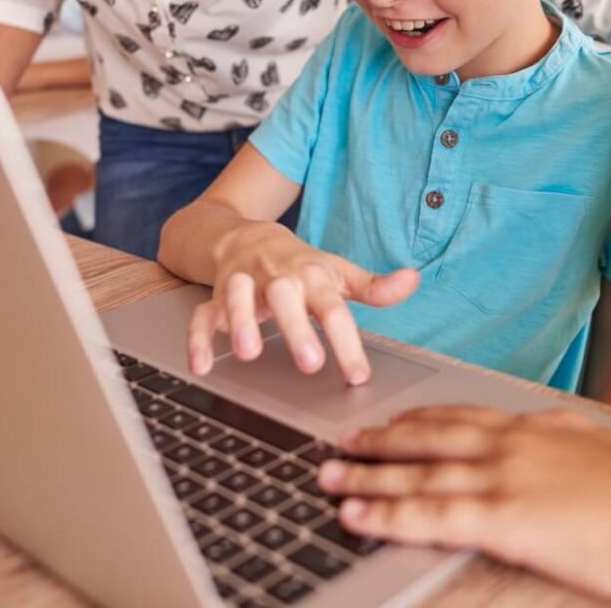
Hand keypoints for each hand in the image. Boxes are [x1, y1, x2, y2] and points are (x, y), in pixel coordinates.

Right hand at [188, 222, 419, 384]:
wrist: (248, 235)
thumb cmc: (301, 264)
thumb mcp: (338, 272)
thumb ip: (373, 287)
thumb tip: (413, 280)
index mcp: (312, 276)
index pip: (333, 308)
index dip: (347, 342)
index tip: (358, 375)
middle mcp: (277, 277)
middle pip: (286, 297)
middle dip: (296, 329)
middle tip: (310, 364)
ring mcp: (243, 284)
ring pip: (237, 297)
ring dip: (240, 322)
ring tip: (248, 354)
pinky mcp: (214, 296)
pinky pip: (201, 314)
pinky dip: (196, 337)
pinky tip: (200, 365)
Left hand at [321, 406, 610, 603]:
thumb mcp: (605, 451)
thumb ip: (572, 440)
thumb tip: (563, 436)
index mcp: (536, 429)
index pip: (464, 417)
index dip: (421, 420)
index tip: (393, 420)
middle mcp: (509, 444)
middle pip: (427, 438)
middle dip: (380, 441)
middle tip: (342, 442)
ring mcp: (499, 478)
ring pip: (415, 474)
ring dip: (366, 475)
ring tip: (328, 476)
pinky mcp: (496, 517)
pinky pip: (425, 515)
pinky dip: (384, 514)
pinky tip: (354, 514)